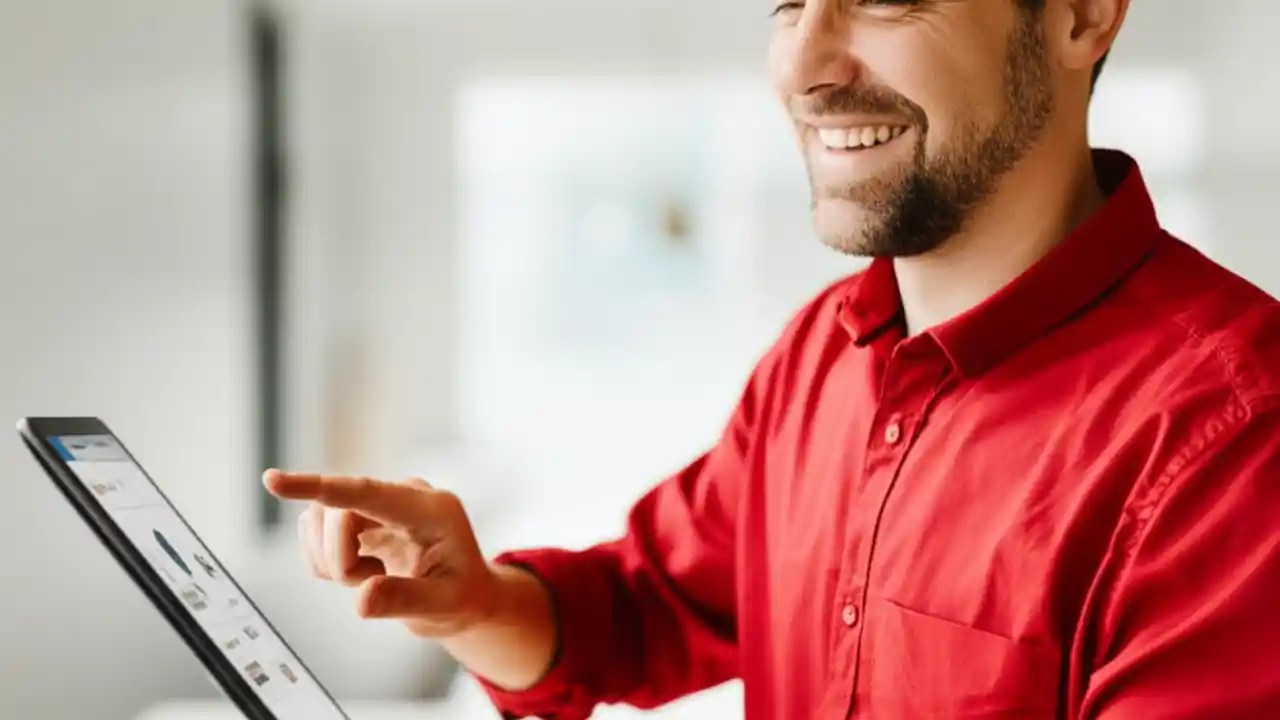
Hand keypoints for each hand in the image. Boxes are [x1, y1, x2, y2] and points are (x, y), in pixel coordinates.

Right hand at [263, 470, 501, 637]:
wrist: (464, 594)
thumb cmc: (460, 595)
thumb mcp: (443, 605)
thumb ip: (404, 600)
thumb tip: (362, 600)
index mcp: (430, 508)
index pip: (366, 492)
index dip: (319, 487)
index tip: (272, 481)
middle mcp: (403, 495)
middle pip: (337, 513)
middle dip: (339, 560)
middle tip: (367, 585)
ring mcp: (379, 503)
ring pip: (320, 521)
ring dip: (332, 560)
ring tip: (370, 578)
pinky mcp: (360, 515)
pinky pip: (316, 532)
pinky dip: (326, 562)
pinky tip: (360, 572)